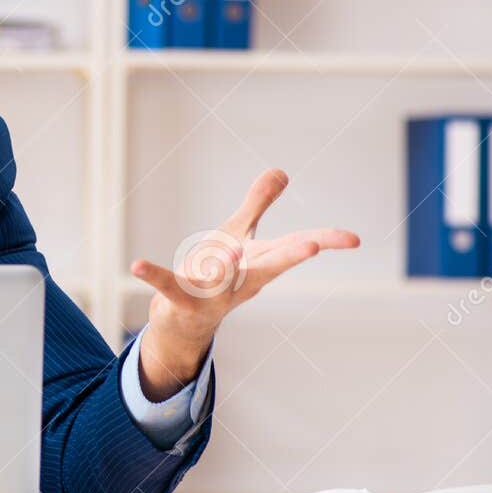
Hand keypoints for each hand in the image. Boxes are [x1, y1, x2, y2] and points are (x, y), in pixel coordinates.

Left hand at [129, 169, 359, 401]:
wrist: (185, 321)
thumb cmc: (216, 273)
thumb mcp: (237, 236)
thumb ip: (258, 204)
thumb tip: (281, 171)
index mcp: (257, 264)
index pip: (294, 249)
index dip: (325, 241)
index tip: (354, 238)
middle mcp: (240, 281)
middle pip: (269, 267)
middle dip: (290, 256)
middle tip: (315, 244)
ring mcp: (212, 294)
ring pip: (220, 280)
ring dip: (224, 267)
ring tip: (228, 252)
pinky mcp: (181, 301)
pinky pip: (167, 287)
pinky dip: (153, 276)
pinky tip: (137, 265)